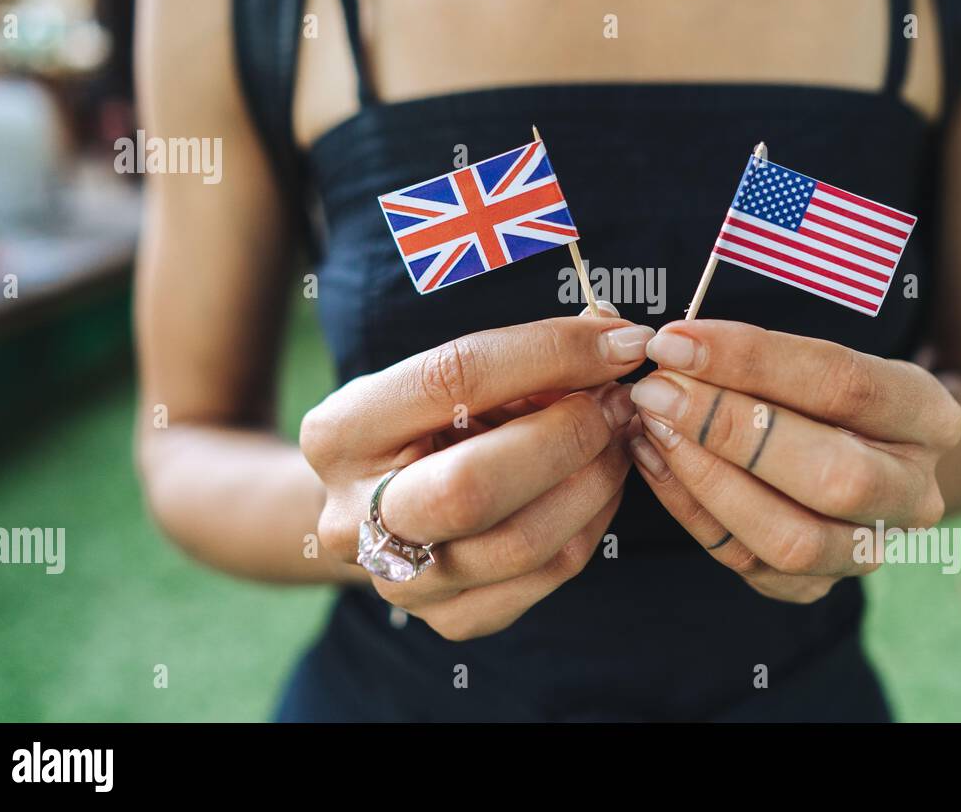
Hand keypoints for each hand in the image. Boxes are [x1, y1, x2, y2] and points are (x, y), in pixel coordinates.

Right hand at [301, 313, 652, 638]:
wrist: (384, 501)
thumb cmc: (428, 422)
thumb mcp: (449, 379)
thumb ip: (520, 362)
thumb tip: (615, 347)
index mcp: (340, 432)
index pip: (453, 380)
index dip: (549, 354)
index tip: (619, 341)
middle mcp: (354, 518)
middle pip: (472, 487)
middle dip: (567, 436)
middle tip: (617, 403)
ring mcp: (401, 581)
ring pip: (523, 543)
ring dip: (595, 480)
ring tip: (619, 436)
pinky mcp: (452, 618)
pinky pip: (548, 574)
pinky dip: (593, 521)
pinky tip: (600, 482)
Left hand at [626, 320, 960, 602]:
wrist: (853, 447)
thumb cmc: (820, 385)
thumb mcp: (817, 353)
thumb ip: (763, 352)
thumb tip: (678, 348)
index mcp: (929, 417)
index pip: (845, 386)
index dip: (754, 362)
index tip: (677, 342)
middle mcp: (914, 493)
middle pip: (834, 475)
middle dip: (732, 430)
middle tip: (658, 392)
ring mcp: (868, 548)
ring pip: (793, 538)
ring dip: (707, 480)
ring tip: (652, 427)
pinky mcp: (816, 584)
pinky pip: (747, 562)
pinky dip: (690, 510)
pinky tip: (653, 461)